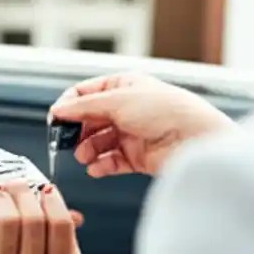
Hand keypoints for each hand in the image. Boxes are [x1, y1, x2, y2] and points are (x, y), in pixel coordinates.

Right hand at [48, 72, 236, 177]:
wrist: (197, 140)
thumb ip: (83, 107)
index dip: (68, 105)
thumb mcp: (118, 101)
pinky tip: (96, 168)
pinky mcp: (138, 156)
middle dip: (77, 131)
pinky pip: (111, 161)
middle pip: (89, 119)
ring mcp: (132, 132)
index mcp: (124, 85)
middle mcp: (127, 108)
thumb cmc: (168, 112)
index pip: (85, 93)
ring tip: (84, 157)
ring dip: (87, 150)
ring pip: (98, 142)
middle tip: (65, 142)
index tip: (56, 120)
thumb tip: (58, 110)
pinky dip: (101, 166)